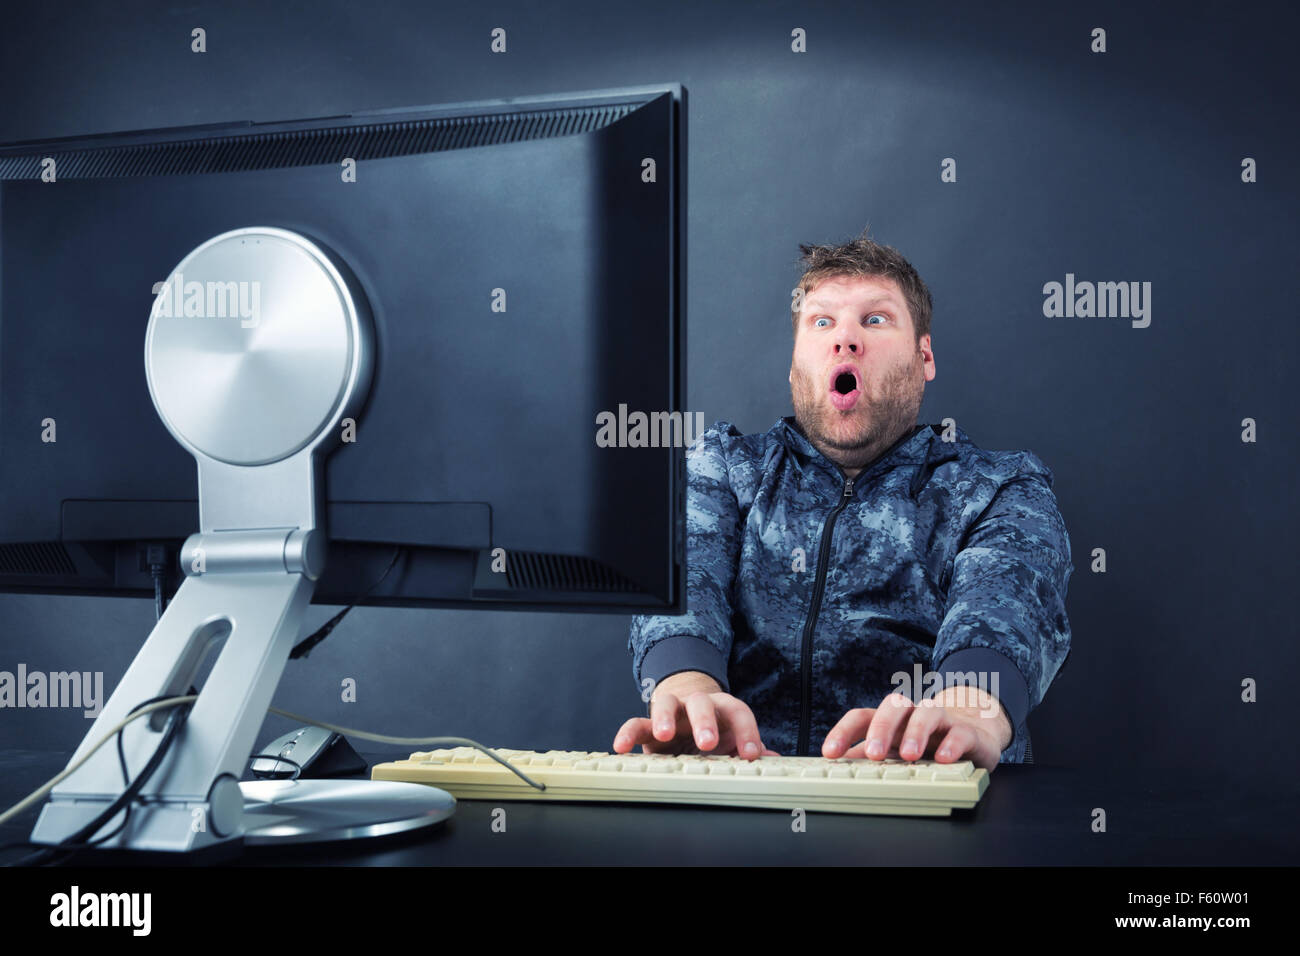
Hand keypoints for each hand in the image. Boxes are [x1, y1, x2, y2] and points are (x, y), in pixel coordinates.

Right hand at [612, 671, 779, 758]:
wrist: (685, 713)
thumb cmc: (714, 730)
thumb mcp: (733, 740)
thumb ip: (748, 748)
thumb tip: (774, 760)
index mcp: (723, 708)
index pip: (737, 711)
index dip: (747, 731)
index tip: (751, 754)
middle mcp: (697, 704)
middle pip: (702, 703)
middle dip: (705, 722)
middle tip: (708, 743)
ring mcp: (671, 712)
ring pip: (666, 704)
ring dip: (665, 718)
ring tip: (664, 736)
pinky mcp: (649, 725)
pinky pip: (636, 723)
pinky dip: (627, 733)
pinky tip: (621, 746)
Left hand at [820, 687, 1012, 771]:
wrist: (972, 736)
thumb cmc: (924, 744)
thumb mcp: (893, 754)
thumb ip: (864, 761)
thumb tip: (832, 773)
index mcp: (889, 720)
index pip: (861, 717)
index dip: (843, 732)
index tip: (830, 752)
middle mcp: (912, 714)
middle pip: (893, 706)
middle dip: (881, 728)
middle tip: (873, 753)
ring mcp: (941, 720)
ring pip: (927, 712)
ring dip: (916, 732)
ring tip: (909, 756)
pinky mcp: (967, 732)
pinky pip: (960, 732)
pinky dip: (951, 744)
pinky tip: (943, 758)